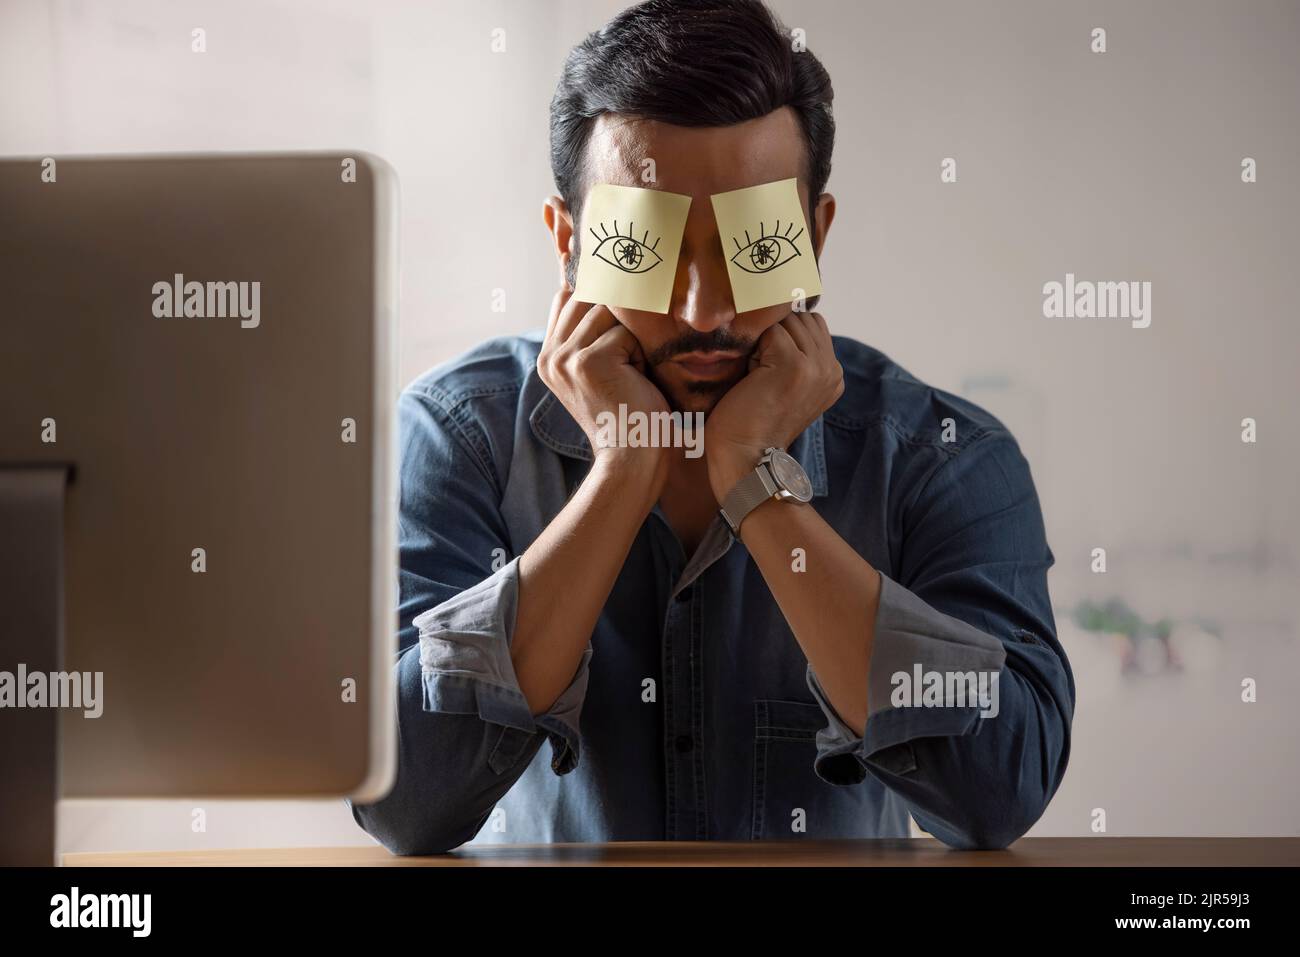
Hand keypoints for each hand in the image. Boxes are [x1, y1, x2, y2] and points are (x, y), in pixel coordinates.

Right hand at [536, 286, 671, 499]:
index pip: (567, 297)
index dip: (595, 291)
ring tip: (637, 371)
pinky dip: (643, 353)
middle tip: (635, 354)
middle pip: (590, 297)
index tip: (618, 301)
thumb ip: (595, 332)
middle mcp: (550, 357)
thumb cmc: (631, 417)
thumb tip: (604, 281)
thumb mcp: (605, 370)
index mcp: (549, 358)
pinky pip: (626, 331)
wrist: (633, 462)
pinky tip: (640, 381)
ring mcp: (566, 359)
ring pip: (609, 311)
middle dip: (620, 315)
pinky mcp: (588, 362)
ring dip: (634, 336)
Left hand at [705, 312, 842, 500]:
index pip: (811, 325)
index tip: (768, 372)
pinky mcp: (795, 364)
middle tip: (760, 375)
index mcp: (833, 375)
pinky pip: (770, 331)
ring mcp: (816, 366)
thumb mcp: (783, 385)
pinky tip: (751, 378)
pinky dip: (753, 349)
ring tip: (757, 377)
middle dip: (773, 335)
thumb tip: (779, 315)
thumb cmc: (750, 423)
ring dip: (763, 341)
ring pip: (786, 321)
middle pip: (800, 318)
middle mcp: (832, 369)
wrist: (746, 459)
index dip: (783, 337)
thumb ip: (794, 354)